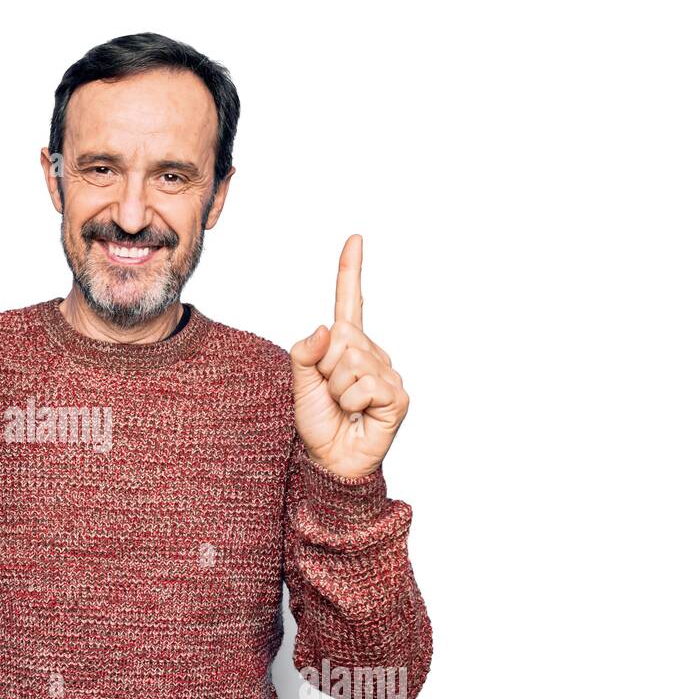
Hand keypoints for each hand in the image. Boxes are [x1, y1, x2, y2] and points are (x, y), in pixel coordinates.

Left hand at [288, 234, 408, 478]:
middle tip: (331, 394)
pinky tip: (359, 414)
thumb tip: (325, 329)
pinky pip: (365, 385)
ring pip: (351, 362)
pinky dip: (352, 402)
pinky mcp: (397, 395)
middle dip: (326, 369)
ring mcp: (387, 374)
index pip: (349, 303)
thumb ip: (305, 353)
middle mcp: (371, 354)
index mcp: (346, 346)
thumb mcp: (300, 383)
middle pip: (342, 337)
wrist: (331, 459)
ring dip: (338, 389)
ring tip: (344, 407)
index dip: (350, 271)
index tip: (354, 239)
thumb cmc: (318, 422)